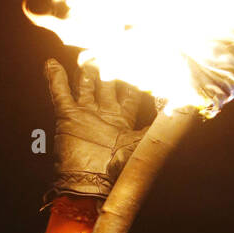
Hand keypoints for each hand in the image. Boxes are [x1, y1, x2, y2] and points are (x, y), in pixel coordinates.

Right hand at [45, 59, 146, 199]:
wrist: (91, 184)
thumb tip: (181, 110)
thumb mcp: (143, 144)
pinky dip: (56, 78)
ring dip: (86, 69)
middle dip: (109, 67)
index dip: (134, 77)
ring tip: (87, 53)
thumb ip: (158, 127)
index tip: (138, 58)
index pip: (130, 93)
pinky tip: (52, 63)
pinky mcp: (68, 117)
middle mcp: (104, 114)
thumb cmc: (117, 168)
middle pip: (107, 84)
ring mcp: (85, 114)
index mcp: (123, 119)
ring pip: (85, 85)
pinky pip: (60, 94)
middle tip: (112, 48)